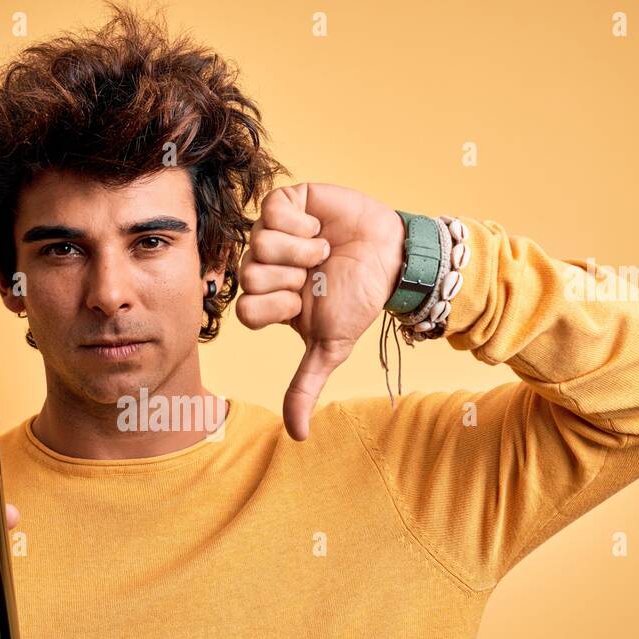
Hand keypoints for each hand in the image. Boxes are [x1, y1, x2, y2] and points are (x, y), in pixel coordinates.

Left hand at [236, 182, 403, 439]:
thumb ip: (305, 386)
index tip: (304, 303)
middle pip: (248, 276)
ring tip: (322, 250)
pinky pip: (272, 210)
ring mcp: (272, 232)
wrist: (394, 258)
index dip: (276, 308)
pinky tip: (319, 227)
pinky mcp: (287, 202)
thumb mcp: (330, 346)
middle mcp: (264, 266)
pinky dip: (301, 222)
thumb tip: (297, 436)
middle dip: (290, 278)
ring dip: (300, 250)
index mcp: (268, 300)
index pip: (244, 310)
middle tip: (315, 274)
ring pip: (258, 243)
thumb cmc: (359, 300)